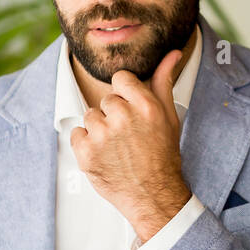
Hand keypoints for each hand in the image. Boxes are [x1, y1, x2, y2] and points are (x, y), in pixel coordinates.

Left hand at [69, 49, 190, 242]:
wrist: (153, 196)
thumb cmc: (163, 156)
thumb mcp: (169, 117)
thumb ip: (164, 81)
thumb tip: (172, 53)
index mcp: (145, 105)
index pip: (121, 78)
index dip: (125, 93)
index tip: (131, 110)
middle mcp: (123, 117)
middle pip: (106, 100)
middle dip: (114, 115)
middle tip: (128, 136)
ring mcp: (102, 135)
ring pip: (90, 116)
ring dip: (99, 129)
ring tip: (117, 147)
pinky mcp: (85, 152)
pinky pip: (77, 133)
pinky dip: (86, 144)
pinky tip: (104, 154)